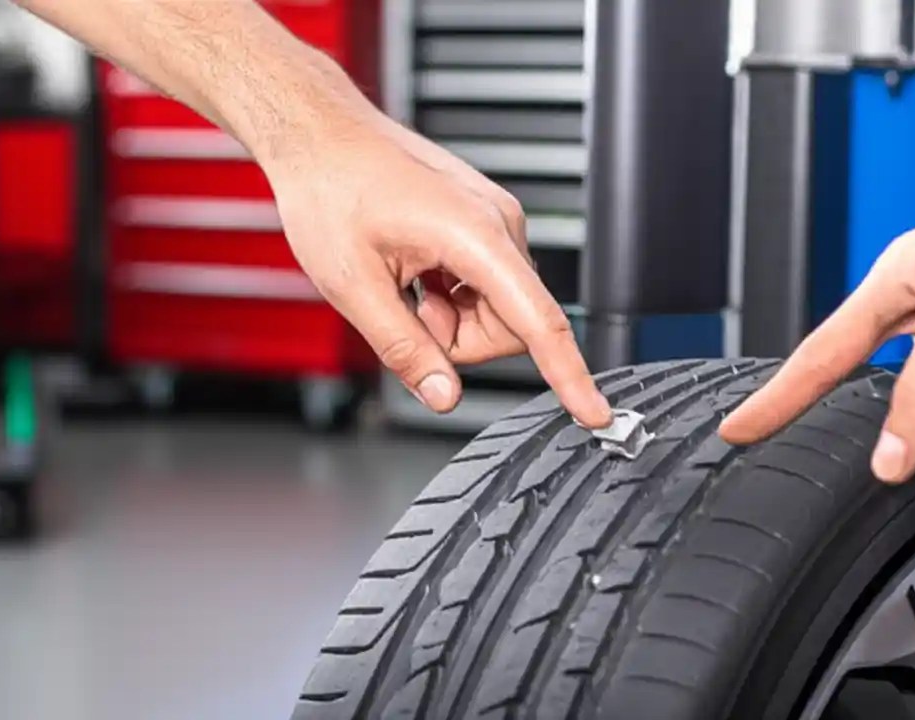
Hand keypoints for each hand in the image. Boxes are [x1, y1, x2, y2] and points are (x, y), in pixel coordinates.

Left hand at [263, 107, 611, 426]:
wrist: (321, 135)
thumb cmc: (330, 190)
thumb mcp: (353, 284)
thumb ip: (405, 348)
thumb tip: (445, 396)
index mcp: (475, 234)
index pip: (539, 321)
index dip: (569, 375)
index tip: (594, 412)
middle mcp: (500, 224)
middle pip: (513, 325)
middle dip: (461, 340)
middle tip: (408, 314)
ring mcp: (496, 220)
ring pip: (499, 310)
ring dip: (453, 318)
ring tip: (406, 285)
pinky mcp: (485, 222)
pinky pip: (487, 285)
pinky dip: (452, 296)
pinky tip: (416, 272)